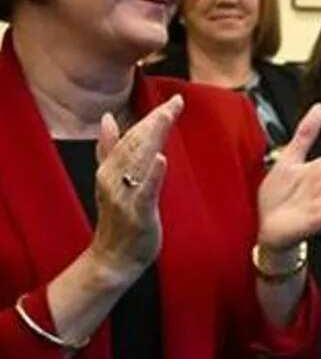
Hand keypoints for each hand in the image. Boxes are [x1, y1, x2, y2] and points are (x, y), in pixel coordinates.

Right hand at [88, 95, 183, 284]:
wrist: (113, 257)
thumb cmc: (118, 217)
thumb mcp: (112, 180)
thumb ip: (109, 149)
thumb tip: (106, 118)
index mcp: (109, 168)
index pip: (133, 135)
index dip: (153, 117)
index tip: (175, 100)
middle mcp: (112, 178)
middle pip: (136, 144)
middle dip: (156, 122)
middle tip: (176, 103)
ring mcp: (123, 196)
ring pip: (138, 161)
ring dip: (152, 138)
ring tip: (167, 117)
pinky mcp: (136, 213)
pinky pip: (144, 191)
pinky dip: (152, 175)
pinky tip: (161, 159)